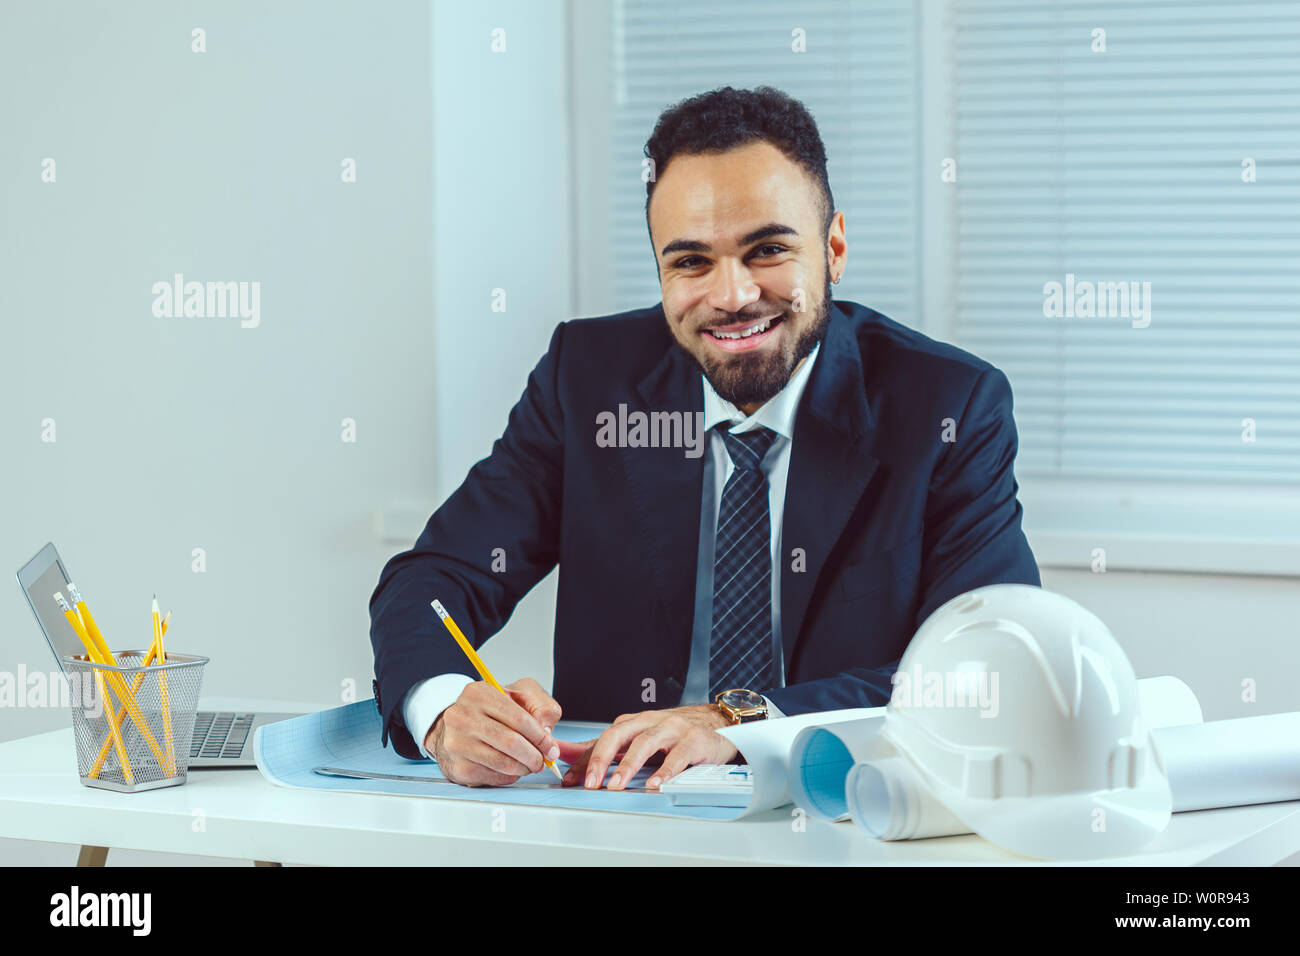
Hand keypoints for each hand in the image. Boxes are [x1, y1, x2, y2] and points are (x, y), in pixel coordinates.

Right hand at [427, 677, 562, 786]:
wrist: (461, 726)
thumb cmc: (493, 710)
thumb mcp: (522, 694)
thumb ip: (542, 706)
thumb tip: (546, 732)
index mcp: (479, 693)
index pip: (518, 719)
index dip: (540, 737)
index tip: (551, 748)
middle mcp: (462, 717)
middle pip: (511, 742)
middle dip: (534, 756)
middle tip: (543, 761)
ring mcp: (457, 743)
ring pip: (503, 763)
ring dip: (523, 768)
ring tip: (529, 764)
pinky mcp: (458, 766)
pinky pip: (492, 777)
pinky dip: (509, 776)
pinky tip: (511, 768)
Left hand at [557, 705, 737, 790]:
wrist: (716, 722)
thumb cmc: (674, 733)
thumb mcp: (639, 737)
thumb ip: (607, 748)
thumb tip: (569, 756)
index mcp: (633, 723)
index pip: (603, 739)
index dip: (584, 760)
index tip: (570, 779)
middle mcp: (649, 722)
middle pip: (619, 734)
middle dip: (601, 758)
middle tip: (590, 782)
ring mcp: (671, 729)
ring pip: (645, 743)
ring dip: (628, 765)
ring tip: (616, 785)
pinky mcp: (693, 740)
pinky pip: (677, 756)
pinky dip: (665, 770)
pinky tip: (655, 784)